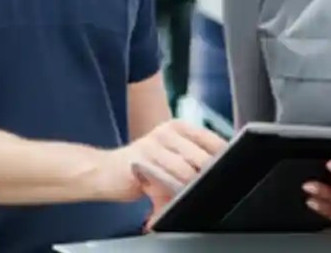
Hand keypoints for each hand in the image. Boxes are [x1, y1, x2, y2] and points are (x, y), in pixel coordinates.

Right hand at [94, 119, 227, 204]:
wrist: (104, 170)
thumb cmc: (142, 167)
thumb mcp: (170, 159)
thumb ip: (193, 164)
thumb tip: (223, 180)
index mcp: (179, 127)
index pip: (214, 142)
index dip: (224, 162)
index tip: (226, 176)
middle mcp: (167, 132)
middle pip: (203, 159)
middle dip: (206, 180)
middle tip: (203, 193)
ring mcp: (153, 145)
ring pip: (186, 173)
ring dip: (187, 192)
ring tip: (181, 199)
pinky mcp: (140, 163)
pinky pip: (166, 183)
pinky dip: (168, 197)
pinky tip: (163, 202)